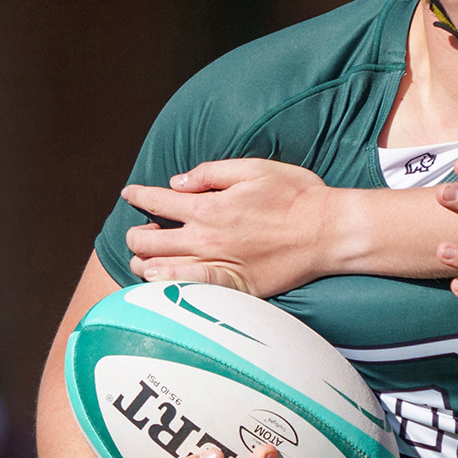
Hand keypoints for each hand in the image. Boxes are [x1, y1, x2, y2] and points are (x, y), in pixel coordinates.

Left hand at [122, 159, 332, 296]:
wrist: (328, 231)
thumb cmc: (297, 196)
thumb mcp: (255, 168)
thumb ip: (211, 173)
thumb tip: (178, 181)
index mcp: (208, 206)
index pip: (157, 200)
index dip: (138, 195)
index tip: (130, 193)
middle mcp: (205, 238)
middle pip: (148, 238)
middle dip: (135, 233)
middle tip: (138, 231)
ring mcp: (217, 264)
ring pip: (160, 267)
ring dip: (143, 261)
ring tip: (143, 257)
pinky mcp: (234, 284)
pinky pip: (190, 289)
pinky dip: (168, 286)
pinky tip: (159, 282)